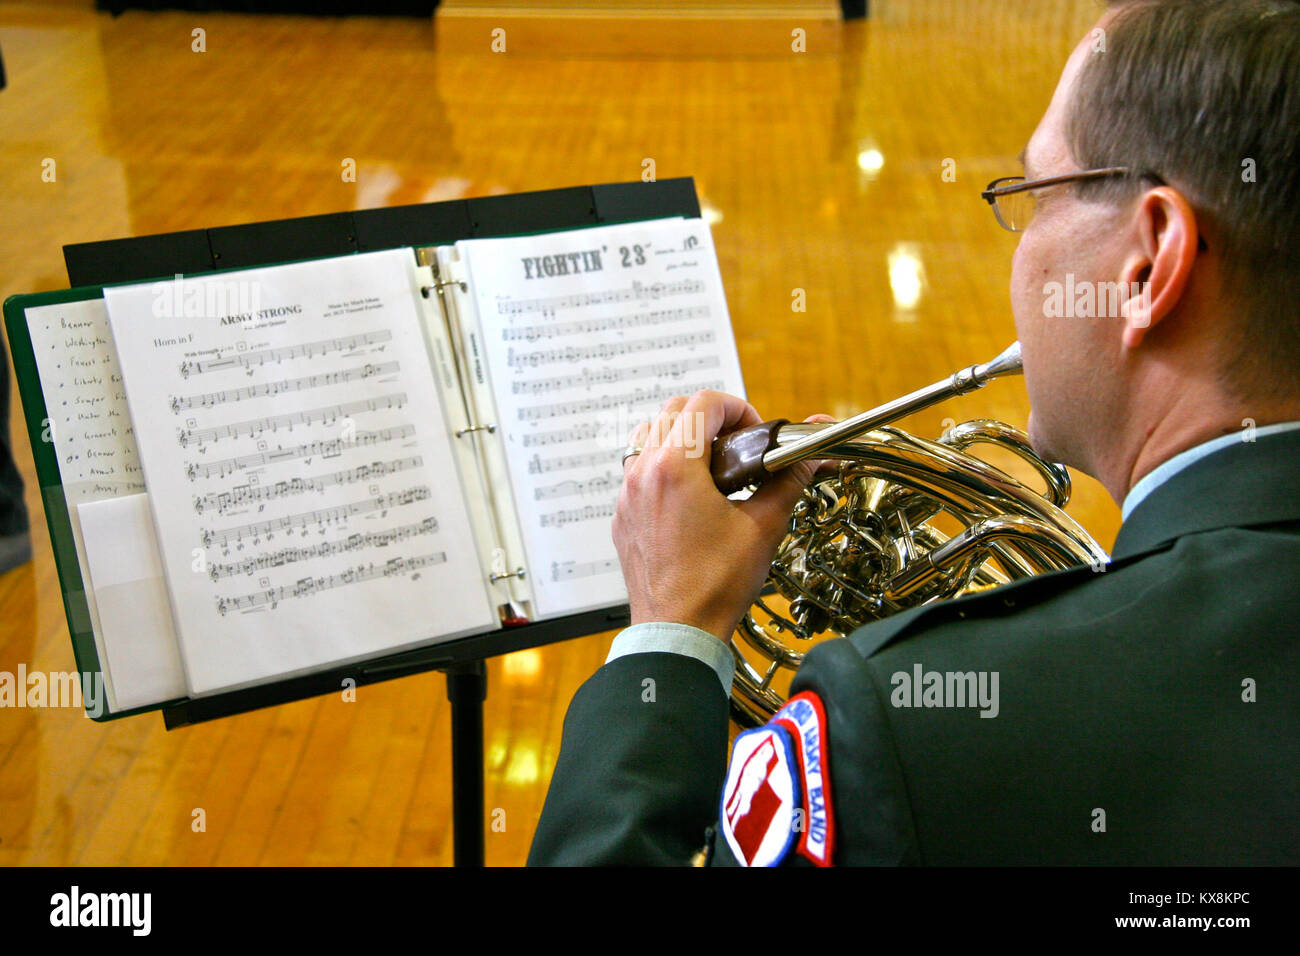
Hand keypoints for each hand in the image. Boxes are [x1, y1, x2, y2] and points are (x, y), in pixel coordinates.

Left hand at [614, 389, 829, 642]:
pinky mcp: (623, 516)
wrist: (678, 632)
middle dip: (710, 416)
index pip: (703, 403)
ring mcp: (627, 495)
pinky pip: (638, 471)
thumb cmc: (715, 585)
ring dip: (682, 436)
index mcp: (674, 467)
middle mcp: (643, 473)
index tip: (755, 432)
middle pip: (673, 410)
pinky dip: (664, 466)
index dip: (737, 408)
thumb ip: (788, 481)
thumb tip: (808, 458)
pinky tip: (692, 495)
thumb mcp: (764, 527)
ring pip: (648, 436)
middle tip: (740, 444)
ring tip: (714, 465)